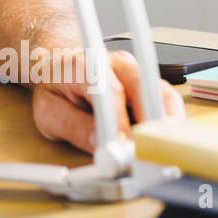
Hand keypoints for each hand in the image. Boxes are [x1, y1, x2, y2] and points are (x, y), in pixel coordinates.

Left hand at [30, 48, 184, 152]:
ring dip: (164, 127)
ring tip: (158, 154)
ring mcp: (138, 71)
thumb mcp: (48, 110)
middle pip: (144, 91)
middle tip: (145, 156)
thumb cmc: (55, 86)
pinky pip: (167, 102)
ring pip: (161, 96)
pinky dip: (169, 124)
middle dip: (148, 127)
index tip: (123, 149)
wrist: (60, 61)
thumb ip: (73, 126)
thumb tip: (100, 143)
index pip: (110, 93)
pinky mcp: (150, 83)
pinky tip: (163, 143)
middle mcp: (117, 63)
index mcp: (87, 65)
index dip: (120, 123)